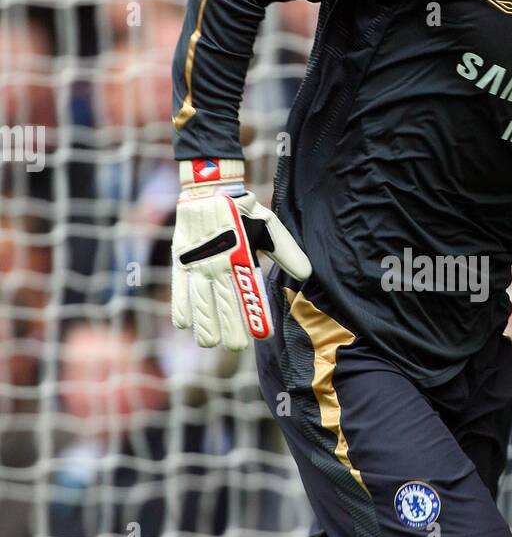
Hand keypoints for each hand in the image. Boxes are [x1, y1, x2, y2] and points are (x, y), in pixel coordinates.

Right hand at [171, 158, 310, 349]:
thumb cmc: (244, 211)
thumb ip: (287, 252)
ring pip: (200, 302)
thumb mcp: (269, 226)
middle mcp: (218, 262)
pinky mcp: (181, 261)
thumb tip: (307, 274)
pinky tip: (186, 326)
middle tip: (236, 347)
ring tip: (210, 343)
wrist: (208, 189)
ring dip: (205, 325)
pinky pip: (179, 290)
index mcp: (241, 255)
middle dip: (229, 328)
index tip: (262, 334)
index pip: (249, 292)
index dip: (255, 315)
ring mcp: (197, 263)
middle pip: (223, 304)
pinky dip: (181, 308)